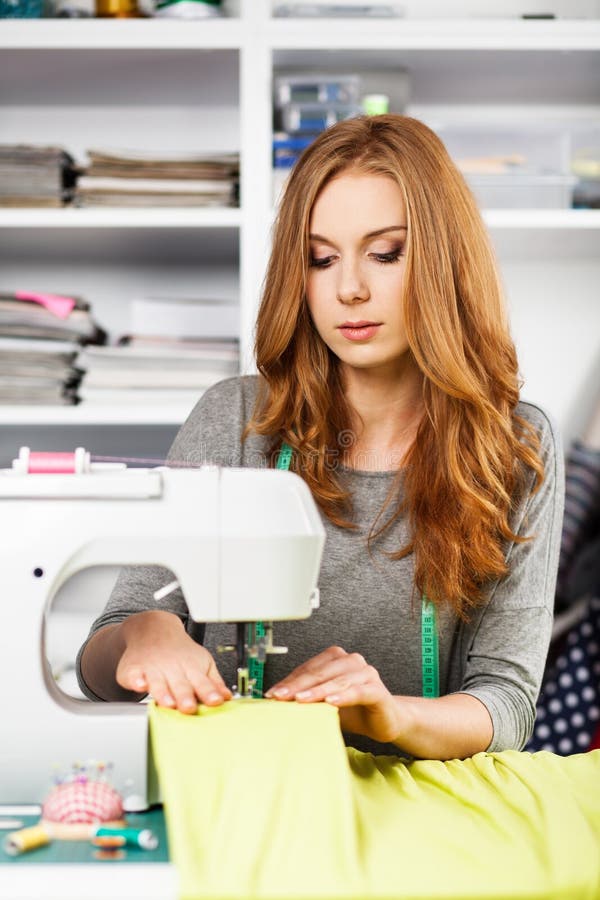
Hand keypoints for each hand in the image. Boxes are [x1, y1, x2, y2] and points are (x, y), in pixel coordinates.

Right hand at [116, 610, 231, 713]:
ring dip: (163, 693)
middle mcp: (173, 668)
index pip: (203, 683)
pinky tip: (140, 685)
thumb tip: (227, 697)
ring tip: (168, 703)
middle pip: (181, 685)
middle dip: (185, 697)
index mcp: (192, 668)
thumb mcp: (202, 661)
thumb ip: (213, 682)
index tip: (216, 701)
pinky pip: (134, 675)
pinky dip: (136, 681)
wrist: (153, 628)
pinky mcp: (133, 670)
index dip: (209, 692)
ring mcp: (153, 668)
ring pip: (158, 683)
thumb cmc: (180, 651)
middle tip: (189, 708)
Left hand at [264, 646, 402, 744]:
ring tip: (300, 700)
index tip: (271, 694)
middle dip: (297, 685)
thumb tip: (277, 703)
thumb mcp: (324, 704)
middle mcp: (351, 661)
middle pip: (320, 672)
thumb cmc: (352, 710)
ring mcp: (366, 673)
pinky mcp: (377, 690)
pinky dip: (343, 696)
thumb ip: (306, 698)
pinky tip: (330, 702)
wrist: (384, 722)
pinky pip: (358, 691)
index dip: (289, 681)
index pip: (308, 668)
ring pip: (337, 680)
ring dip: (317, 691)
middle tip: (280, 697)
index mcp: (336, 659)